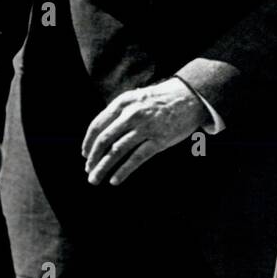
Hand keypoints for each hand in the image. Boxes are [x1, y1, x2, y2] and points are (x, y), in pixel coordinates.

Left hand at [81, 78, 207, 185]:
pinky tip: (115, 180)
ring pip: (117, 151)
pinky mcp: (159, 140)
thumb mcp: (137, 98)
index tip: (85, 155)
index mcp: (123, 102)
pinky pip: (136, 159)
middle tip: (88, 171)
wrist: (190, 97)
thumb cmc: (161, 100)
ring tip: (95, 179)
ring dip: (103, 168)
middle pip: (105, 140)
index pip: (98, 125)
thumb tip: (100, 135)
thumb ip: (119, 112)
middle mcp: (132, 114)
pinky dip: (123, 171)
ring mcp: (146, 127)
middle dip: (93, 158)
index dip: (88, 143)